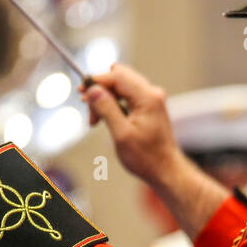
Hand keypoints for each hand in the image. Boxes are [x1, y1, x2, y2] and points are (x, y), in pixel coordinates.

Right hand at [79, 63, 182, 189]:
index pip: (117, 76)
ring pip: (121, 86)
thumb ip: (107, 109)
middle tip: (90, 112)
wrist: (165, 170)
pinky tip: (106, 119)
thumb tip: (93, 89)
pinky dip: (114, 104)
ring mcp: (152, 99)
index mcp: (147, 97)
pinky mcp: (149, 106)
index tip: (81, 92)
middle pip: (118, 77)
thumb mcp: (121, 134)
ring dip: (105, 99)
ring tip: (96, 120)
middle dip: (100, 91)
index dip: (96, 81)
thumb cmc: (147, 157)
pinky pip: (127, 96)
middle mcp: (152, 93)